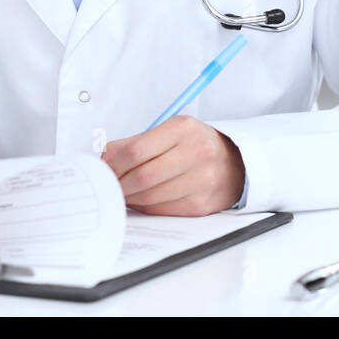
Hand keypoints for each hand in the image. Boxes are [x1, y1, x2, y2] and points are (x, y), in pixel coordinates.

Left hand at [100, 115, 245, 216]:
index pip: (136, 150)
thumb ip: (134, 143)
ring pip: (151, 196)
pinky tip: (141, 199)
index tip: (104, 170)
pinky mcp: (201, 204)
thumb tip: (103, 158)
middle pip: (143, 176)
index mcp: (183, 129)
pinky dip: (145, 206)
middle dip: (119, 184)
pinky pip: (162, 209)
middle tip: (109, 186)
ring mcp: (202, 180)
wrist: (234, 163)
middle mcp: (196, 152)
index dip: (114, 164)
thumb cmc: (193, 145)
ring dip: (130, 197)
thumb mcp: (168, 132)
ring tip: (123, 192)